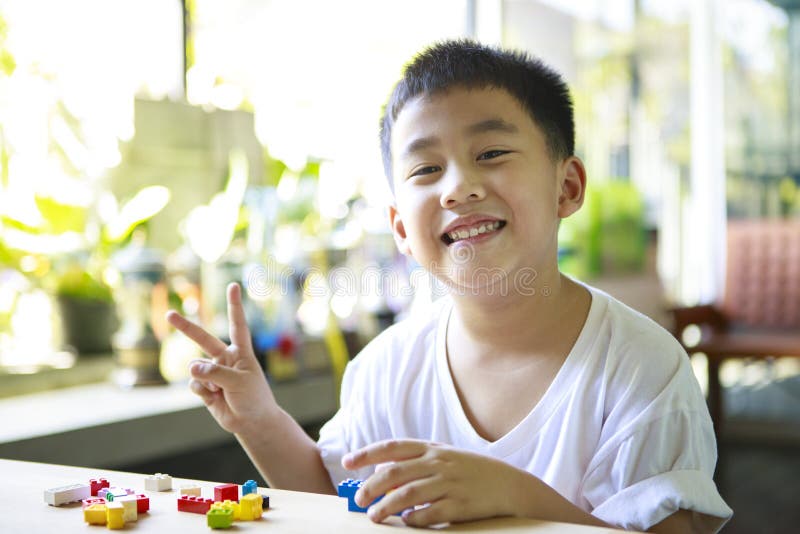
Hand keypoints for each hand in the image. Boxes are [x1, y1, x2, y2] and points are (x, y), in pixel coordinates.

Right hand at [165, 282, 278, 434]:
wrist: (252, 422)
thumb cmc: (253, 398)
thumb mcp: (239, 382)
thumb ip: (216, 372)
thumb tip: (191, 367)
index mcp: (241, 351)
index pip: (237, 324)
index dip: (234, 305)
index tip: (233, 286)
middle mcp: (225, 358)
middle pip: (203, 339)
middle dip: (185, 327)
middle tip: (169, 315)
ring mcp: (213, 372)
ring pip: (195, 368)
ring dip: (203, 379)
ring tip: (218, 390)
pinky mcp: (205, 387)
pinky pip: (194, 383)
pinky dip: (201, 391)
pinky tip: (213, 398)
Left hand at [341, 439, 525, 526]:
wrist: (509, 485)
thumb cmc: (470, 471)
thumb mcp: (444, 457)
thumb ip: (416, 461)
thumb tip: (381, 470)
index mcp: (432, 448)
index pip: (392, 447)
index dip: (367, 453)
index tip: (347, 462)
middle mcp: (438, 463)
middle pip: (395, 473)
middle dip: (371, 486)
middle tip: (359, 498)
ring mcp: (449, 483)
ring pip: (408, 494)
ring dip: (386, 506)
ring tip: (374, 515)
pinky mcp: (459, 505)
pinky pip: (429, 513)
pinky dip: (413, 519)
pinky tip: (406, 522)